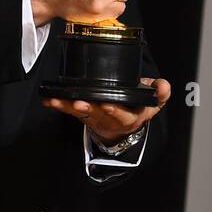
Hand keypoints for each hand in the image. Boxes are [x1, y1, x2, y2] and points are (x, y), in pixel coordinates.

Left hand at [43, 76, 170, 143]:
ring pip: (79, 113)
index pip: (121, 114)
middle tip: (80, 102)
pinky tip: (48, 98)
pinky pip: (67, 109)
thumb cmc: (136, 109)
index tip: (107, 103)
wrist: (123, 126)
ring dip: (67, 106)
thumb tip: (163, 85)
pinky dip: (58, 104)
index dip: (114, 109)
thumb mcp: (151, 103)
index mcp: (128, 117)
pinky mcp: (81, 114)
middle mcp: (109, 118)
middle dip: (88, 108)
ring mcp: (93, 117)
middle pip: (97, 114)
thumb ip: (159, 93)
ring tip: (57, 100)